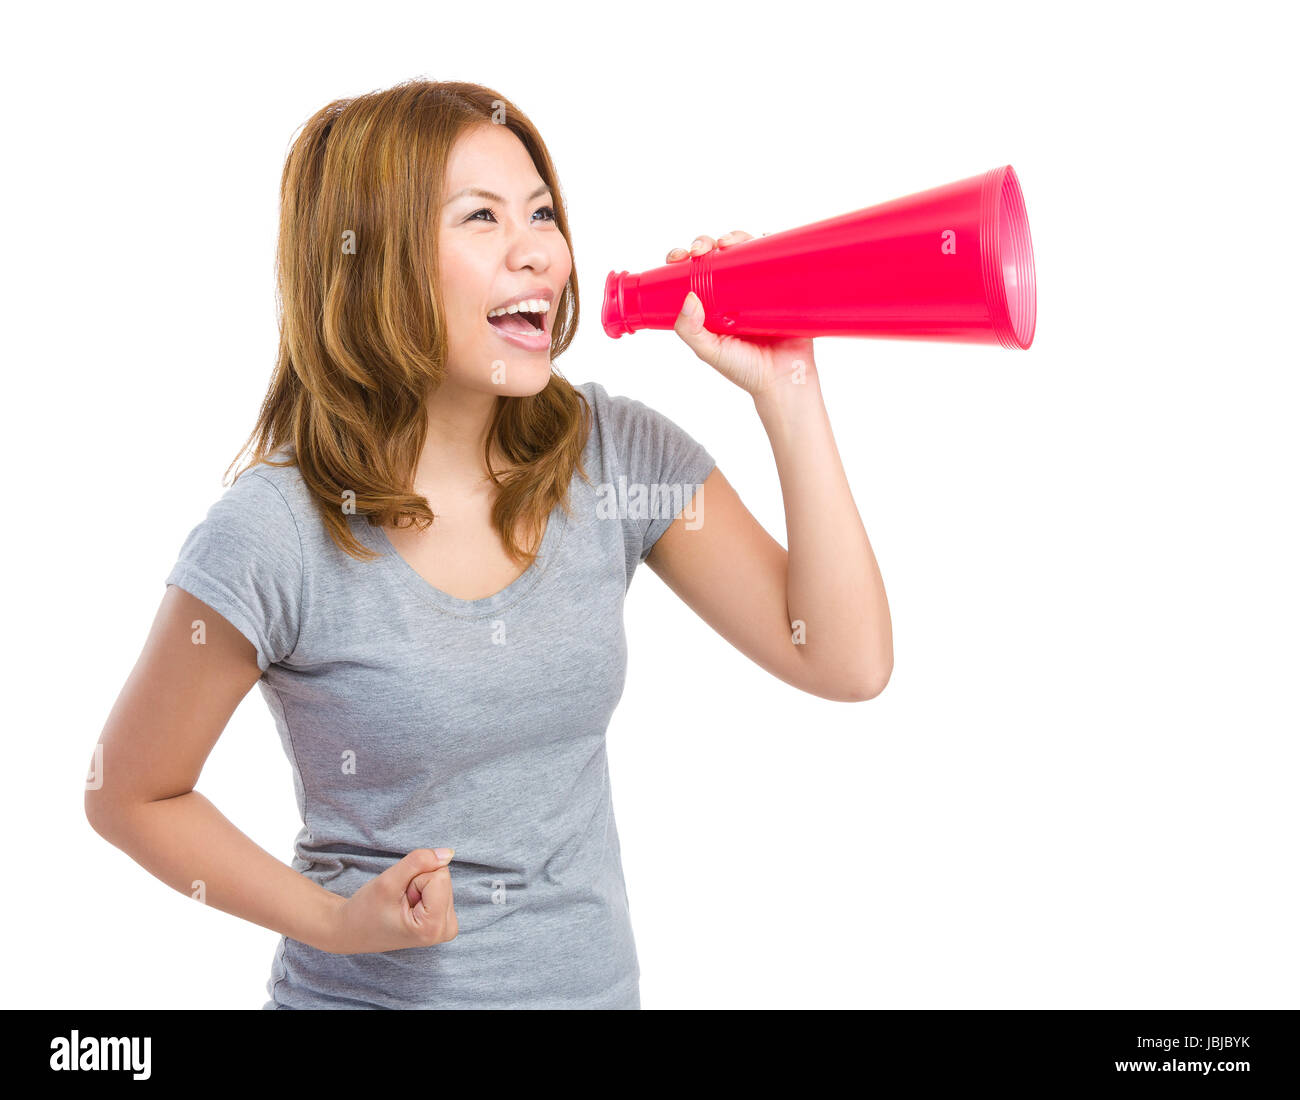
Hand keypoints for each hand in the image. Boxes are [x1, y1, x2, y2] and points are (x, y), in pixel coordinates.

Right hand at [326, 847, 458, 953]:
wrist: (353, 931)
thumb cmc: (366, 910)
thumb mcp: (388, 882)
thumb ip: (418, 862)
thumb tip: (448, 853)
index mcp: (434, 926)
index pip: (440, 875)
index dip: (414, 879)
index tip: (398, 898)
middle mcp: (446, 929)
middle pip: (442, 877)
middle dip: (417, 882)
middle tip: (398, 901)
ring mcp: (447, 926)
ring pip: (441, 880)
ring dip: (418, 887)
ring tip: (401, 904)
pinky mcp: (444, 919)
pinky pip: (439, 886)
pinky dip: (422, 891)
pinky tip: (408, 906)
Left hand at [668, 231, 816, 399]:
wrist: (785, 380)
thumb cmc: (747, 371)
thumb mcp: (710, 352)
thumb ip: (692, 331)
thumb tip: (688, 297)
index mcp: (711, 306)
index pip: (690, 274)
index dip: (682, 260)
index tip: (678, 257)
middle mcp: (732, 294)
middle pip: (715, 256)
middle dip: (705, 244)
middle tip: (702, 250)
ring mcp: (758, 288)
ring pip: (744, 252)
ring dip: (734, 238)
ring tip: (728, 243)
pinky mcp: (782, 287)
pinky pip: (775, 259)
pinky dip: (769, 243)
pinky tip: (762, 237)